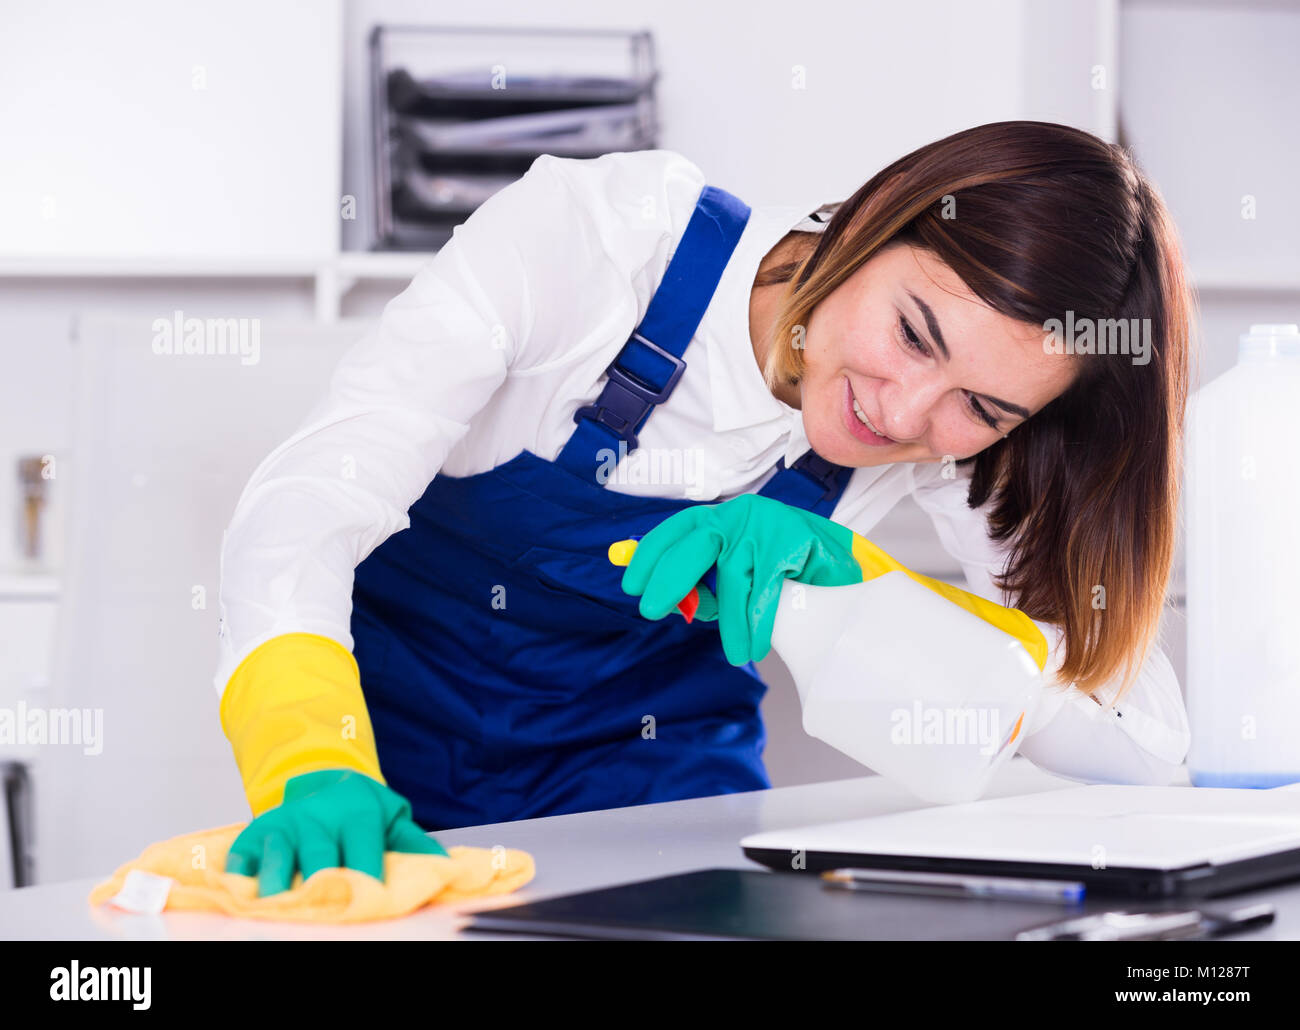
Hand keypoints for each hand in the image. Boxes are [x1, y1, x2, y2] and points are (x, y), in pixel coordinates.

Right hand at [224, 768, 446, 896]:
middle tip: (326, 913)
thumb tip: (444, 867)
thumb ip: (414, 844)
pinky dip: (242, 879)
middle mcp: (318, 817)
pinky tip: (245, 897)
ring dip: (278, 886)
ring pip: (279, 858)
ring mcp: (283, 824)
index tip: (370, 902)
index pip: (364, 853)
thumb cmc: (363, 814)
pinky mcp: (253, 835)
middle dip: (322, 887)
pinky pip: (243, 859)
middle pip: (320, 858)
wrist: (322, 779)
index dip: (367, 880)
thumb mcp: (392, 820)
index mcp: (357, 814)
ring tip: (279, 908)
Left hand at [619, 493, 862, 664]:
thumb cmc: (786, 572)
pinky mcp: (792, 543)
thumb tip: (676, 605)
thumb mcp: (741, 574)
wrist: (847, 566)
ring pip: (735, 576)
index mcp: (723, 519)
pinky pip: (765, 589)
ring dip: (731, 622)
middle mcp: (741, 515)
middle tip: (650, 610)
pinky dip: (757, 622)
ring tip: (736, 653)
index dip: (651, 554)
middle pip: (696, 543)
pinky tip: (755, 643)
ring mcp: (768, 526)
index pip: (678, 529)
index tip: (631, 584)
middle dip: (670, 577)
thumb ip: (708, 586)